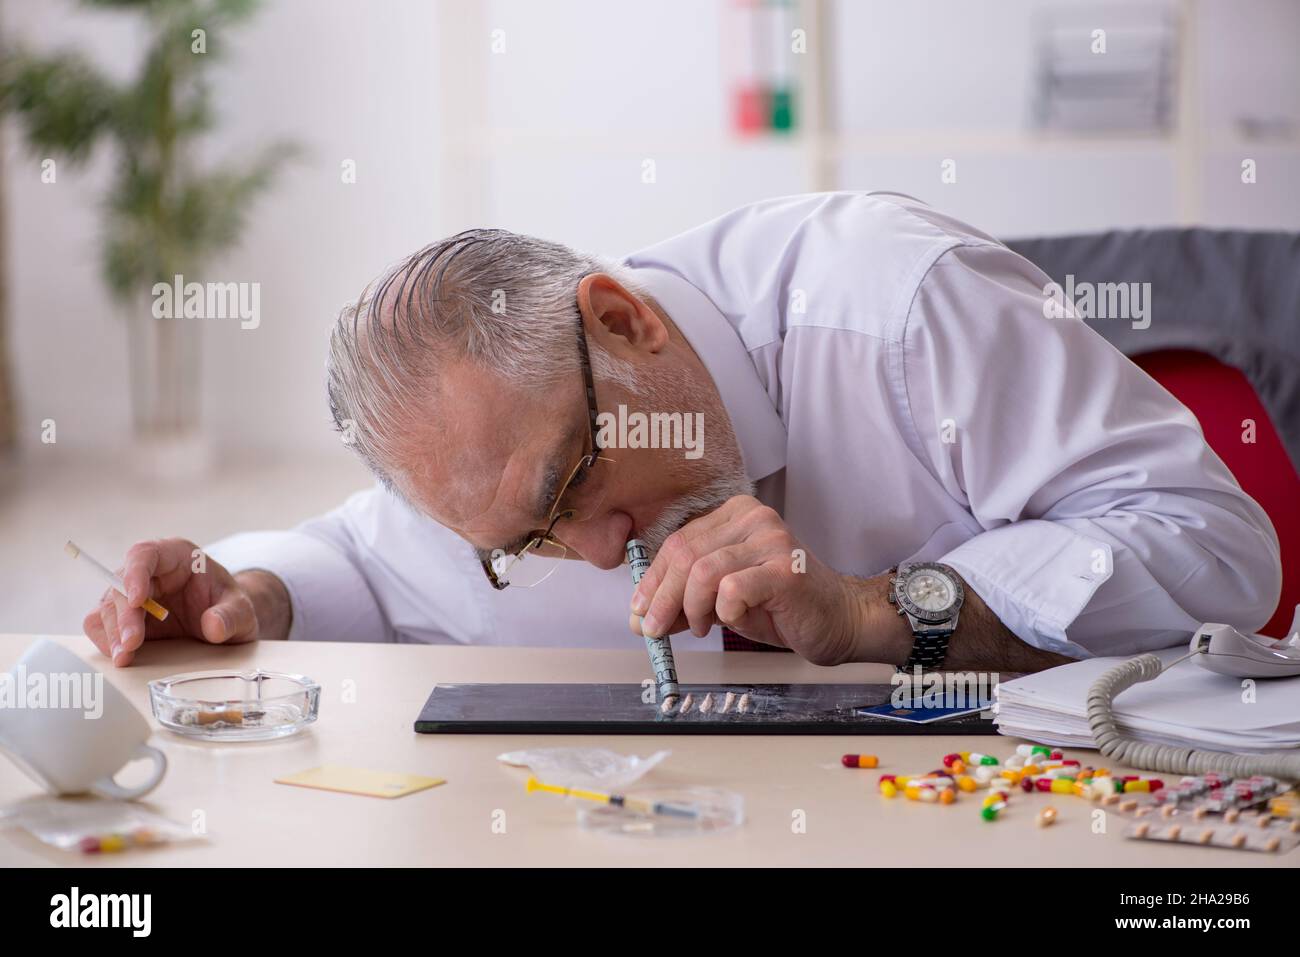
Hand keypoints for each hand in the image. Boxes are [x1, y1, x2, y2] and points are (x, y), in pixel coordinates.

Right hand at [81, 538, 288, 666]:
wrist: (226, 622)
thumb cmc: (230, 607)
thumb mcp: (242, 610)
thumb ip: (232, 616)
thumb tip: (214, 626)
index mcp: (176, 556)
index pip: (145, 554)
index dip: (135, 574)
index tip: (137, 599)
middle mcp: (149, 573)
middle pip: (119, 586)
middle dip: (123, 616)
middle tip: (131, 644)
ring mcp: (133, 596)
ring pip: (105, 608)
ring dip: (111, 633)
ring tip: (124, 657)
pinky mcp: (124, 620)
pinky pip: (103, 627)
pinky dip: (107, 642)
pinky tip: (122, 657)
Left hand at [628, 496, 875, 665]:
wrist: (840, 620)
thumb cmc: (783, 607)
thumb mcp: (723, 602)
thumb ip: (686, 602)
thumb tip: (642, 617)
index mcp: (736, 515)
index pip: (678, 541)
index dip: (652, 578)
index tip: (639, 609)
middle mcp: (754, 519)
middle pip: (685, 554)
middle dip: (662, 597)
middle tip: (654, 628)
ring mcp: (772, 541)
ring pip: (703, 571)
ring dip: (691, 608)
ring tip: (701, 627)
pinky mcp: (784, 571)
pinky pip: (732, 590)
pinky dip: (723, 612)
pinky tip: (733, 620)